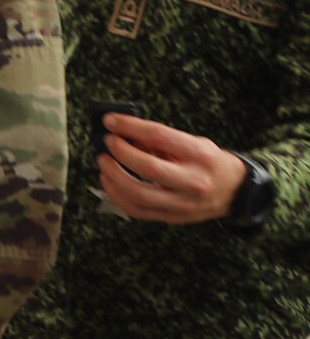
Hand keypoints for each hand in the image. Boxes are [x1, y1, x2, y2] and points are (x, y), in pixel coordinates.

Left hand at [97, 113, 247, 223]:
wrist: (234, 191)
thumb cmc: (207, 161)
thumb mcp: (192, 142)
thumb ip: (161, 139)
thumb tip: (123, 134)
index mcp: (200, 155)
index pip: (160, 136)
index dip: (131, 126)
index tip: (110, 121)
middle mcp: (194, 181)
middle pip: (149, 168)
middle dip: (121, 153)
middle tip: (107, 143)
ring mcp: (184, 203)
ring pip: (140, 195)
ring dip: (114, 178)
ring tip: (103, 163)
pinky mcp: (174, 218)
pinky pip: (138, 211)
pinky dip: (118, 197)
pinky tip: (110, 182)